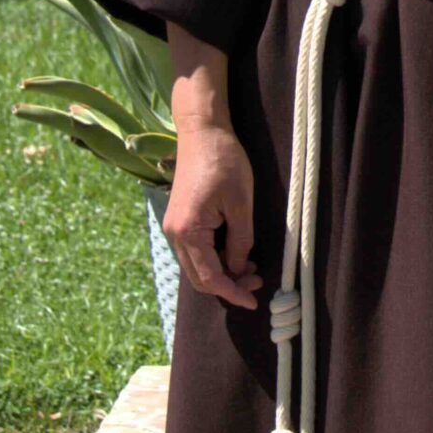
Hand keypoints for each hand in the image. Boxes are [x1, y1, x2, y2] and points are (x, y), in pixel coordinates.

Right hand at [163, 123, 262, 310]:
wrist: (202, 131)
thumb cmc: (224, 161)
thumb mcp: (241, 203)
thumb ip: (240, 241)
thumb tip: (240, 269)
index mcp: (188, 232)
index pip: (211, 277)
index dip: (233, 292)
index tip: (253, 301)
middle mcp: (175, 235)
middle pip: (200, 278)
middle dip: (229, 284)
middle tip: (258, 282)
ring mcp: (174, 228)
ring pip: (198, 266)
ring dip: (223, 271)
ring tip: (252, 268)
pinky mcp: (180, 220)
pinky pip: (196, 251)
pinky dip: (215, 258)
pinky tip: (236, 253)